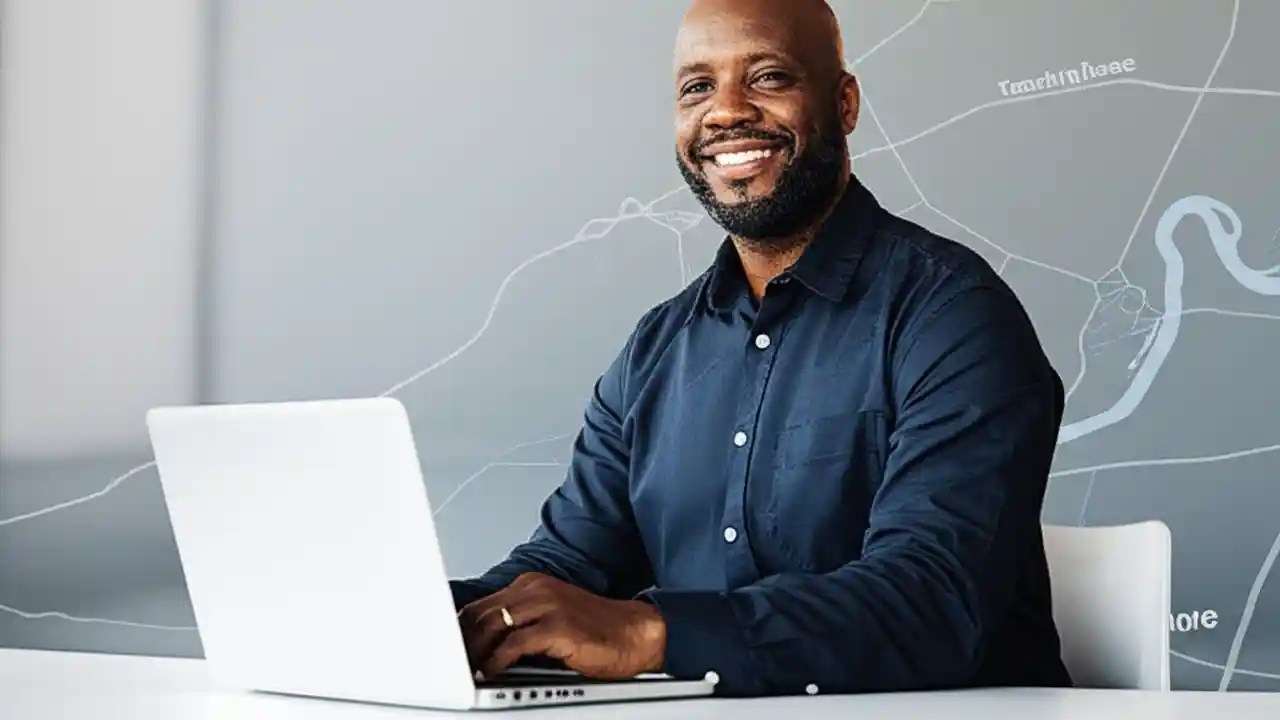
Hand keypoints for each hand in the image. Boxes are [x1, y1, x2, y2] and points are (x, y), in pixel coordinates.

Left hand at [457, 572, 665, 679]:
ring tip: (469, 670)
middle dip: (464, 641)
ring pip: (494, 626)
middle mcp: (537, 589)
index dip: (463, 627)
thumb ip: (523, 622)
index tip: (452, 647)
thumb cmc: (597, 629)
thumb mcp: (553, 616)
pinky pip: (515, 644)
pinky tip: (493, 671)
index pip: (483, 603)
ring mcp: (548, 605)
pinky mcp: (558, 626)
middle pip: (482, 613)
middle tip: (454, 664)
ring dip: (477, 652)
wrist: (635, 632)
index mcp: (533, 584)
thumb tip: (487, 643)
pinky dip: (497, 660)